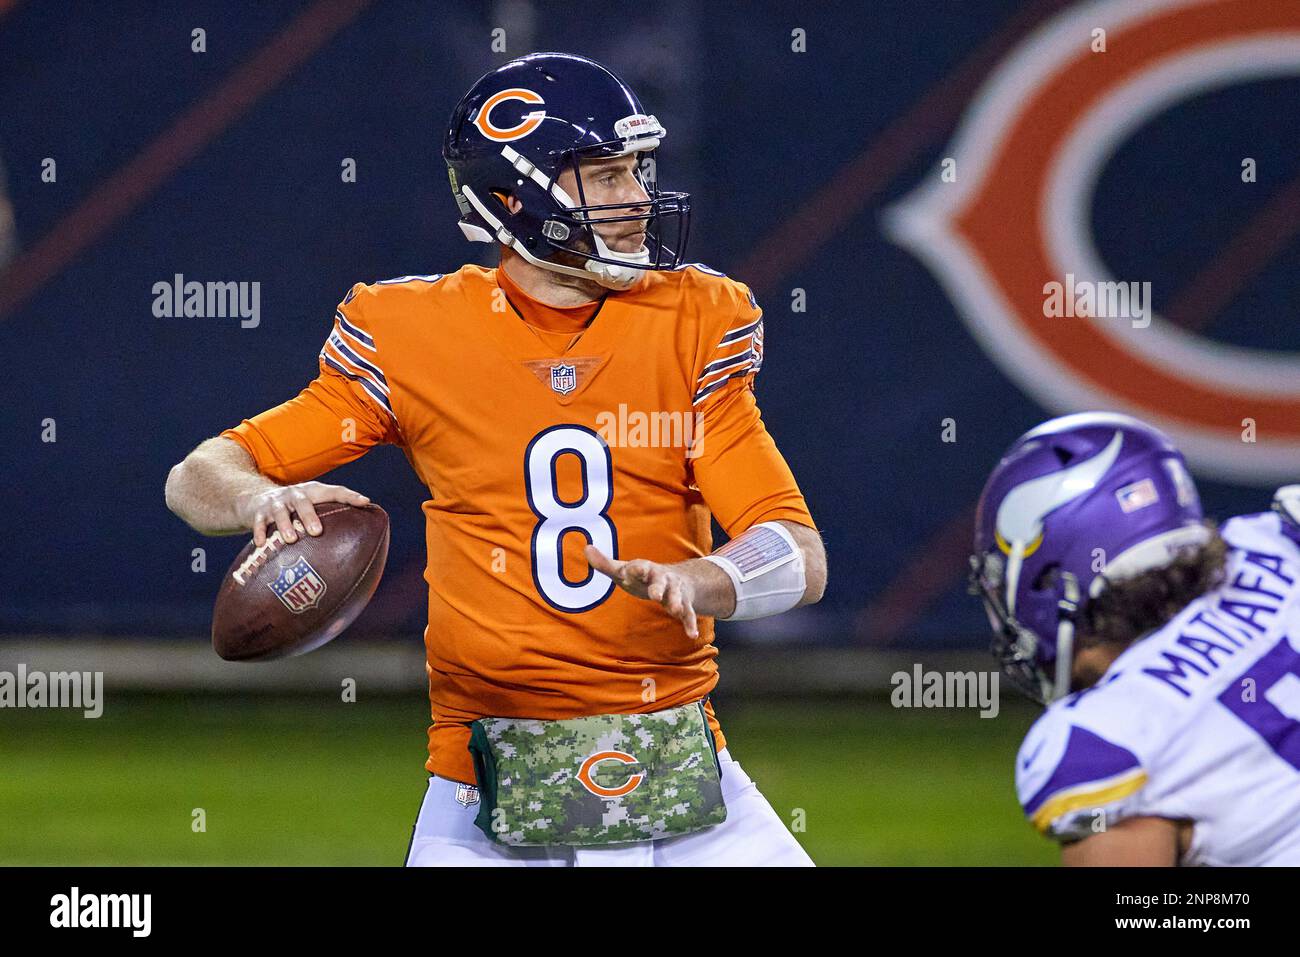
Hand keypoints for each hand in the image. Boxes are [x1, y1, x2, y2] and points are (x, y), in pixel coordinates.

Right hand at [235, 481, 369, 545]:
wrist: (255, 500)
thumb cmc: (293, 509)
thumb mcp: (310, 506)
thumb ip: (329, 517)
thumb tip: (359, 540)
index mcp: (313, 492)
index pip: (334, 491)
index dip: (350, 496)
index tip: (365, 502)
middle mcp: (295, 494)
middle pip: (303, 502)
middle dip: (310, 516)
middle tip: (317, 532)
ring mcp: (276, 502)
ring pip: (280, 512)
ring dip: (285, 525)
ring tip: (291, 540)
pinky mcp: (258, 512)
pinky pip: (259, 522)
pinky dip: (260, 532)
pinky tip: (262, 544)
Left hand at [585, 545, 699, 637]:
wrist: (679, 577)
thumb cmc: (644, 576)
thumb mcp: (624, 570)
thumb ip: (605, 563)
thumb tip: (586, 548)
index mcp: (645, 568)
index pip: (639, 567)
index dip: (635, 569)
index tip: (628, 571)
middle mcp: (661, 578)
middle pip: (659, 581)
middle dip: (657, 587)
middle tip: (654, 595)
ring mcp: (674, 591)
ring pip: (676, 596)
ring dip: (676, 602)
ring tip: (674, 610)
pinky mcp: (684, 604)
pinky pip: (688, 614)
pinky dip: (690, 623)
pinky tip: (691, 635)